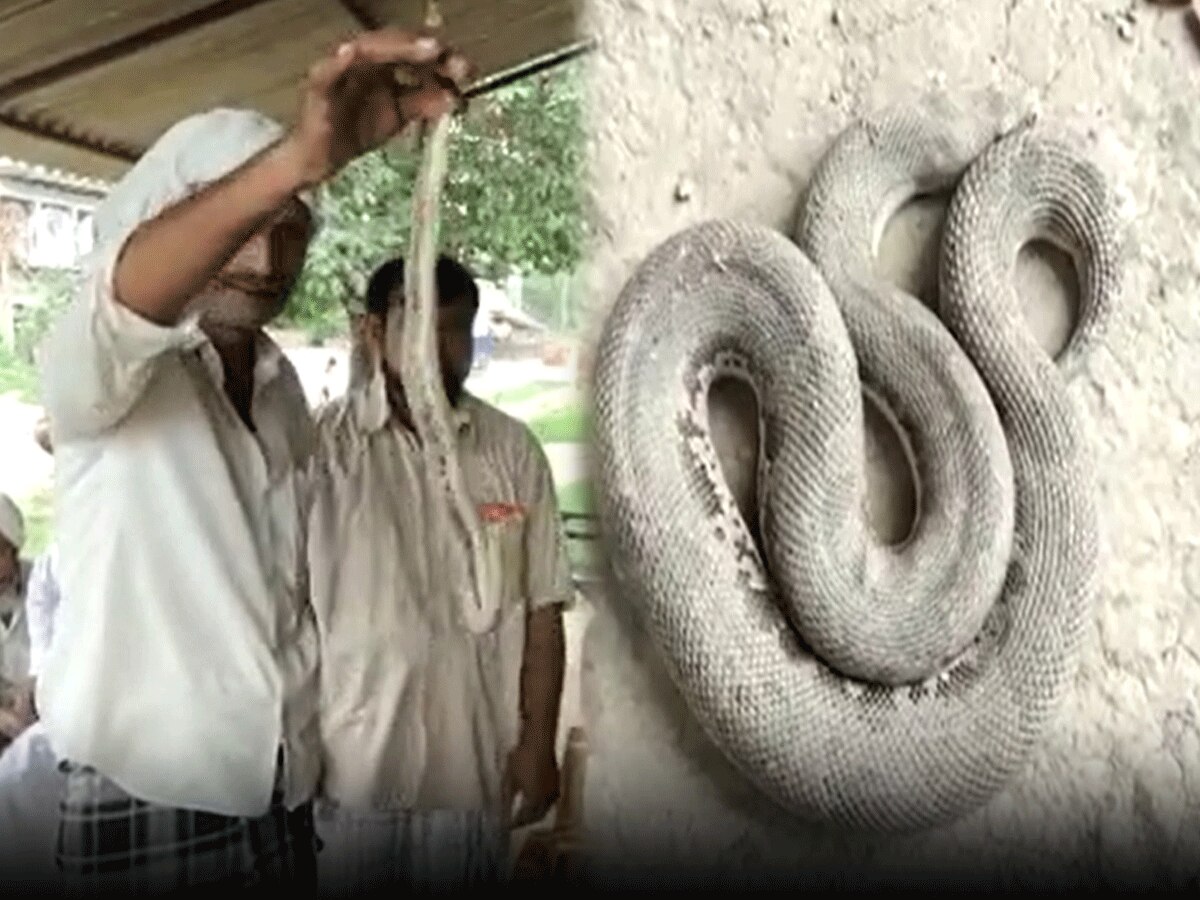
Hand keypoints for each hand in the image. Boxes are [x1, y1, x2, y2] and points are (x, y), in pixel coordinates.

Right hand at [280, 29, 474, 186]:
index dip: (440, 57)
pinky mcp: (319, 87)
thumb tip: (456, 97)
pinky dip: (339, 61)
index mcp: (383, 64)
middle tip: (448, 54)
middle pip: (394, 42)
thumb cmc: (357, 129)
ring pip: (367, 48)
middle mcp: (363, 60)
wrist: (323, 158)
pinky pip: (327, 70)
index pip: (413, 51)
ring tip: (425, 48)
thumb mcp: (399, 116)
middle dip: (423, 48)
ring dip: (395, 47)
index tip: (466, 68)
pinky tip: (351, 53)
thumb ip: (426, 104)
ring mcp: (340, 69)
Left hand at [501, 740, 559, 828]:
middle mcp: (547, 799)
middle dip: (527, 820)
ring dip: (537, 812)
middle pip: (538, 815)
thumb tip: (503, 812)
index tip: (507, 825)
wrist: (538, 740)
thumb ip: (507, 799)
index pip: (525, 818)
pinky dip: (542, 802)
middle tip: (516, 820)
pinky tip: (536, 797)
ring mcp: (554, 789)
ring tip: (526, 811)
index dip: (515, 823)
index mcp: (535, 801)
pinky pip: (550, 798)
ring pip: (546, 807)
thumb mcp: (510, 780)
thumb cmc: (522, 760)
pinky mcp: (557, 780)